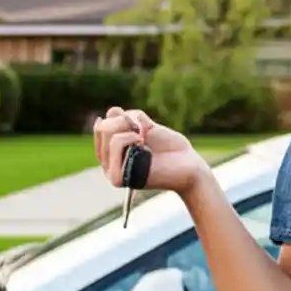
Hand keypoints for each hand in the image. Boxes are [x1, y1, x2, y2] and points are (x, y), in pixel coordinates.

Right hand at [93, 107, 208, 193]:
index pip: (101, 127)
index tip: (139, 124)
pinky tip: (142, 143)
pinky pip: (115, 143)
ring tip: (144, 139)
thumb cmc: (171, 148)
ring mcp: (112, 172)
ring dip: (128, 127)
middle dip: (123, 120)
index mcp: (113, 152)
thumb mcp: (146, 126)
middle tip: (142, 131)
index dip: (119, 117)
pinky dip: (129, 136)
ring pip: (106, 131)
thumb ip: (127, 119)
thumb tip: (110, 112)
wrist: (188, 166)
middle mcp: (108, 164)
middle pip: (102, 127)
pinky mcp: (118, 178)